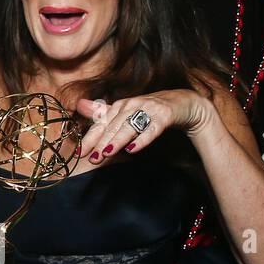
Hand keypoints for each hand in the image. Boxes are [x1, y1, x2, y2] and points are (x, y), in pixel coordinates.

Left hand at [75, 90, 214, 163]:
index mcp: (121, 105)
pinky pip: (151, 129)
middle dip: (101, 142)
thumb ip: (104, 111)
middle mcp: (132, 104)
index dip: (90, 138)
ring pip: (129, 126)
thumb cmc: (151, 110)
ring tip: (106, 153)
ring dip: (117, 140)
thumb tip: (80, 105)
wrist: (184, 104)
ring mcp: (149, 108)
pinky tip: (133, 149)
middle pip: (113, 126)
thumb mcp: (126, 111)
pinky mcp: (164, 115)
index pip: (102, 123)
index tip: (80, 152)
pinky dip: (142, 139)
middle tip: (92, 158)